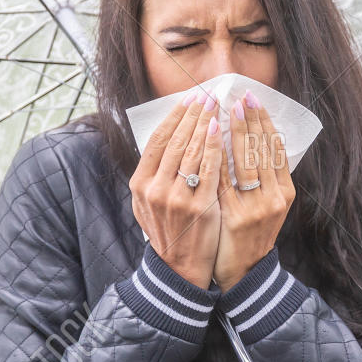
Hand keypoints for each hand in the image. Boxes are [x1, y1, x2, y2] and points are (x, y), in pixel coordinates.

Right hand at [128, 88, 224, 287]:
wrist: (180, 269)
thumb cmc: (169, 231)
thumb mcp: (148, 203)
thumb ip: (154, 174)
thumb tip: (165, 138)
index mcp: (140, 184)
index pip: (158, 140)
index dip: (174, 116)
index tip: (189, 97)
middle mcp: (154, 189)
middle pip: (176, 140)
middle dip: (193, 113)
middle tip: (207, 93)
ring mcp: (176, 198)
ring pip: (192, 150)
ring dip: (205, 122)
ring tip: (218, 104)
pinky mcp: (200, 206)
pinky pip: (209, 169)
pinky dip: (214, 146)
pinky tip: (221, 129)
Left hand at [213, 89, 295, 290]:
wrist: (244, 272)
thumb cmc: (251, 234)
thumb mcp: (267, 205)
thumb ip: (264, 177)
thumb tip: (254, 138)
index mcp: (285, 192)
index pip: (276, 149)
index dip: (265, 122)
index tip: (253, 99)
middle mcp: (275, 198)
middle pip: (262, 151)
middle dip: (250, 120)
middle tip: (240, 95)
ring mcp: (256, 208)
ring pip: (245, 162)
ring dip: (235, 133)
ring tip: (225, 110)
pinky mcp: (235, 218)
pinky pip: (224, 181)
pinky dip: (217, 158)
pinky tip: (209, 140)